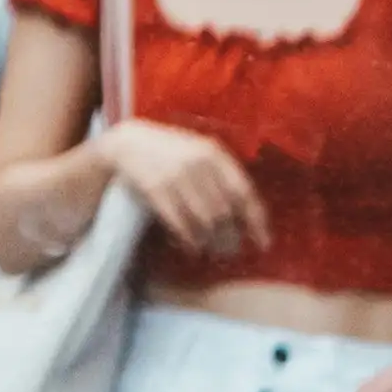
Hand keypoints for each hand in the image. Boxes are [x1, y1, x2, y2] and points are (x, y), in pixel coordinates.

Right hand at [93, 120, 265, 258]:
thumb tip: (250, 217)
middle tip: (230, 250)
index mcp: (214, 154)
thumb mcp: (201, 153)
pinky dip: (187, 239)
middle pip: (224, 211)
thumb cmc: (173, 151)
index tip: (263, 245)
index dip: (256, 222)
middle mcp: (197, 163)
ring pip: (204, 220)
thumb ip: (224, 176)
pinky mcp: (155, 188)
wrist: (128, 141)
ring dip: (210, 240)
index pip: (244, 193)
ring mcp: (175, 176)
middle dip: (230, 236)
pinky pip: (179, 222)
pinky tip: (190, 246)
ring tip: (211, 249)